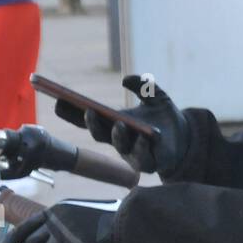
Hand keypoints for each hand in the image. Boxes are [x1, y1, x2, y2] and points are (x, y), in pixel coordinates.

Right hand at [54, 74, 189, 176]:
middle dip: (91, 123)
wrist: (185, 137)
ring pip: (119, 147)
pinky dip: (142, 147)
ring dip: (117, 135)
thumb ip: (142, 86)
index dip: (71, 111)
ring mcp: (131, 153)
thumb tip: (126, 79)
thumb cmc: (164, 116)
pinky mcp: (149, 163)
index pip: (87, 118)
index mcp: (113, 123)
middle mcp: (118, 140)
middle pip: (98, 133)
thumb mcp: (155, 96)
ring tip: (120, 124)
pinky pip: (143, 158)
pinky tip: (145, 137)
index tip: (57, 98)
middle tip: (88, 110)